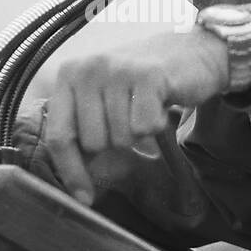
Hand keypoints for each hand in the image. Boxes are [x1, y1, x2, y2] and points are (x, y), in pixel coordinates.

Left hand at [45, 29, 228, 203]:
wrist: (192, 52)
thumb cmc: (142, 83)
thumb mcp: (103, 97)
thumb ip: (83, 128)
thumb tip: (75, 184)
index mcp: (69, 75)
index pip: (59, 136)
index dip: (71, 171)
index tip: (83, 198)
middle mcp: (87, 69)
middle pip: (93, 143)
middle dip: (115, 142)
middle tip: (129, 118)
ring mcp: (117, 70)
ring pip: (121, 138)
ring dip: (138, 133)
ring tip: (144, 107)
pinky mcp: (148, 76)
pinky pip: (145, 128)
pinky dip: (156, 125)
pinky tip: (159, 105)